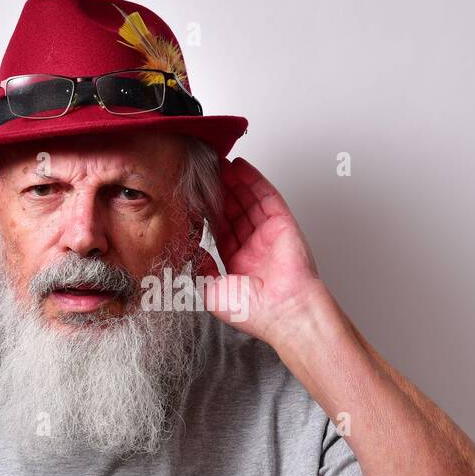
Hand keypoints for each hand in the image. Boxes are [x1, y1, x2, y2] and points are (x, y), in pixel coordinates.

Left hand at [198, 157, 330, 345]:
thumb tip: (191, 254)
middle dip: (220, 192)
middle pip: (234, 212)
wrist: (284, 311)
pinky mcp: (282, 223)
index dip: (209, 212)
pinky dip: (253, 180)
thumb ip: (200, 271)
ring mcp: (269, 234)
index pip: (221, 231)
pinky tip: (241, 167)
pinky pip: (266, 196)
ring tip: (219, 164)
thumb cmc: (255, 311)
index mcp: (239, 264)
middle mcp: (255, 248)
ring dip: (234, 182)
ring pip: (249, 201)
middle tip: (206, 173)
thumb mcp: (212, 293)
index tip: (196, 197)